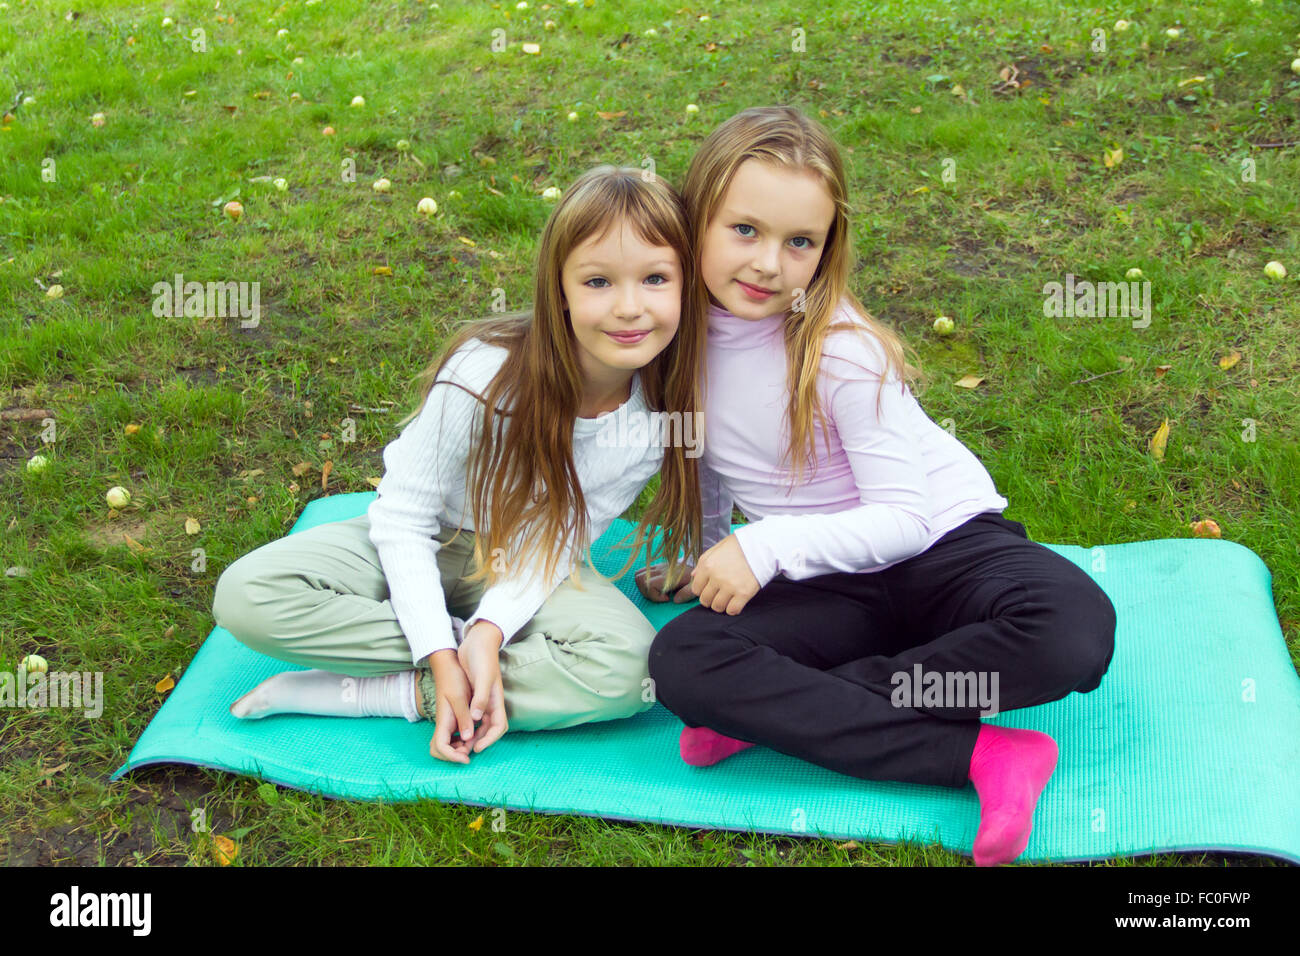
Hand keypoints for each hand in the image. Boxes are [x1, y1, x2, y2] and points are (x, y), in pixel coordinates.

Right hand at [428, 649, 474, 763]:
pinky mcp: (453, 717)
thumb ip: (464, 718)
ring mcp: (447, 721)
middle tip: (471, 751)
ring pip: (448, 744)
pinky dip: (464, 739)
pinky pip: (455, 735)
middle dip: (454, 755)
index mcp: (443, 720)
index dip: (452, 756)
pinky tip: (476, 733)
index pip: (440, 747)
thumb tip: (467, 739)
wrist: (448, 663)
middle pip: (440, 750)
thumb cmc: (453, 678)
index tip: (467, 758)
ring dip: (460, 748)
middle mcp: (443, 723)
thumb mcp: (459, 697)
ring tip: (476, 743)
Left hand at [456, 621, 506, 753]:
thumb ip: (480, 698)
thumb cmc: (482, 657)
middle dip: (479, 741)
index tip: (477, 748)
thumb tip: (475, 719)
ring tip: (458, 744)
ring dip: (471, 735)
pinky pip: (471, 715)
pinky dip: (466, 724)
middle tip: (464, 751)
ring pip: (479, 724)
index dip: (490, 740)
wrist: (478, 640)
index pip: (499, 726)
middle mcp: (490, 702)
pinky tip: (455, 728)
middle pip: (488, 729)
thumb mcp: (482, 677)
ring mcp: (481, 699)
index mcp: (496, 700)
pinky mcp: (473, 695)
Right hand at [635, 562, 696, 603]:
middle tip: (659, 597)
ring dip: (643, 586)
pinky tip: (655, 586)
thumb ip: (686, 593)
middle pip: (640, 579)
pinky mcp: (657, 566)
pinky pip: (642, 571)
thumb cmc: (695, 577)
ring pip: (638, 575)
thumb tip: (675, 600)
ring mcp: (658, 567)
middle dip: (646, 592)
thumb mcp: (694, 586)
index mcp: (669, 576)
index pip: (649, 584)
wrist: (697, 565)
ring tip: (655, 592)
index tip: (667, 599)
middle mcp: (660, 571)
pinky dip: (644, 580)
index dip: (654, 596)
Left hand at [690, 534, 759, 614]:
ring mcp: (730, 586)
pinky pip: (732, 610)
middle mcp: (716, 577)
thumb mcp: (717, 548)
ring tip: (727, 598)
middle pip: (705, 600)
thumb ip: (703, 563)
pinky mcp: (743, 593)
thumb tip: (693, 575)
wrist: (762, 545)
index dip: (702, 590)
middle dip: (710, 599)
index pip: (696, 589)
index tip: (708, 588)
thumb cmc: (740, 545)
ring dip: (721, 605)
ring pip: (717, 607)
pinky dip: (733, 609)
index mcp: (707, 565)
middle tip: (718, 595)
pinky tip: (736, 602)